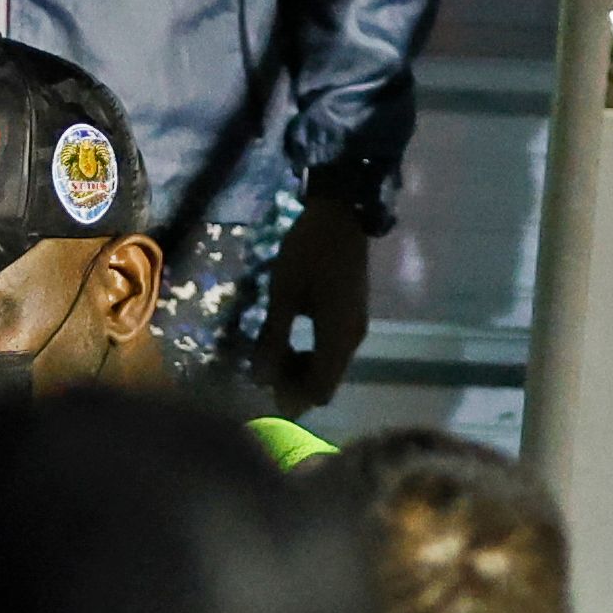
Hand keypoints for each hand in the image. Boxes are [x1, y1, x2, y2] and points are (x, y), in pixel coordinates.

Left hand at [249, 189, 374, 415]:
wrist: (341, 215)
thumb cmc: (308, 251)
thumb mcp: (283, 295)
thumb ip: (273, 339)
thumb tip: (258, 378)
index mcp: (338, 336)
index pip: (318, 391)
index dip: (290, 396)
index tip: (264, 380)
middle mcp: (352, 340)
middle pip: (324, 385)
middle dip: (293, 384)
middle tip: (263, 363)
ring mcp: (355, 329)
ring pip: (328, 370)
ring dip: (301, 369)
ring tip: (273, 350)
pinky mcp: (351, 319)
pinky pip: (331, 353)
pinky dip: (310, 355)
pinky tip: (289, 338)